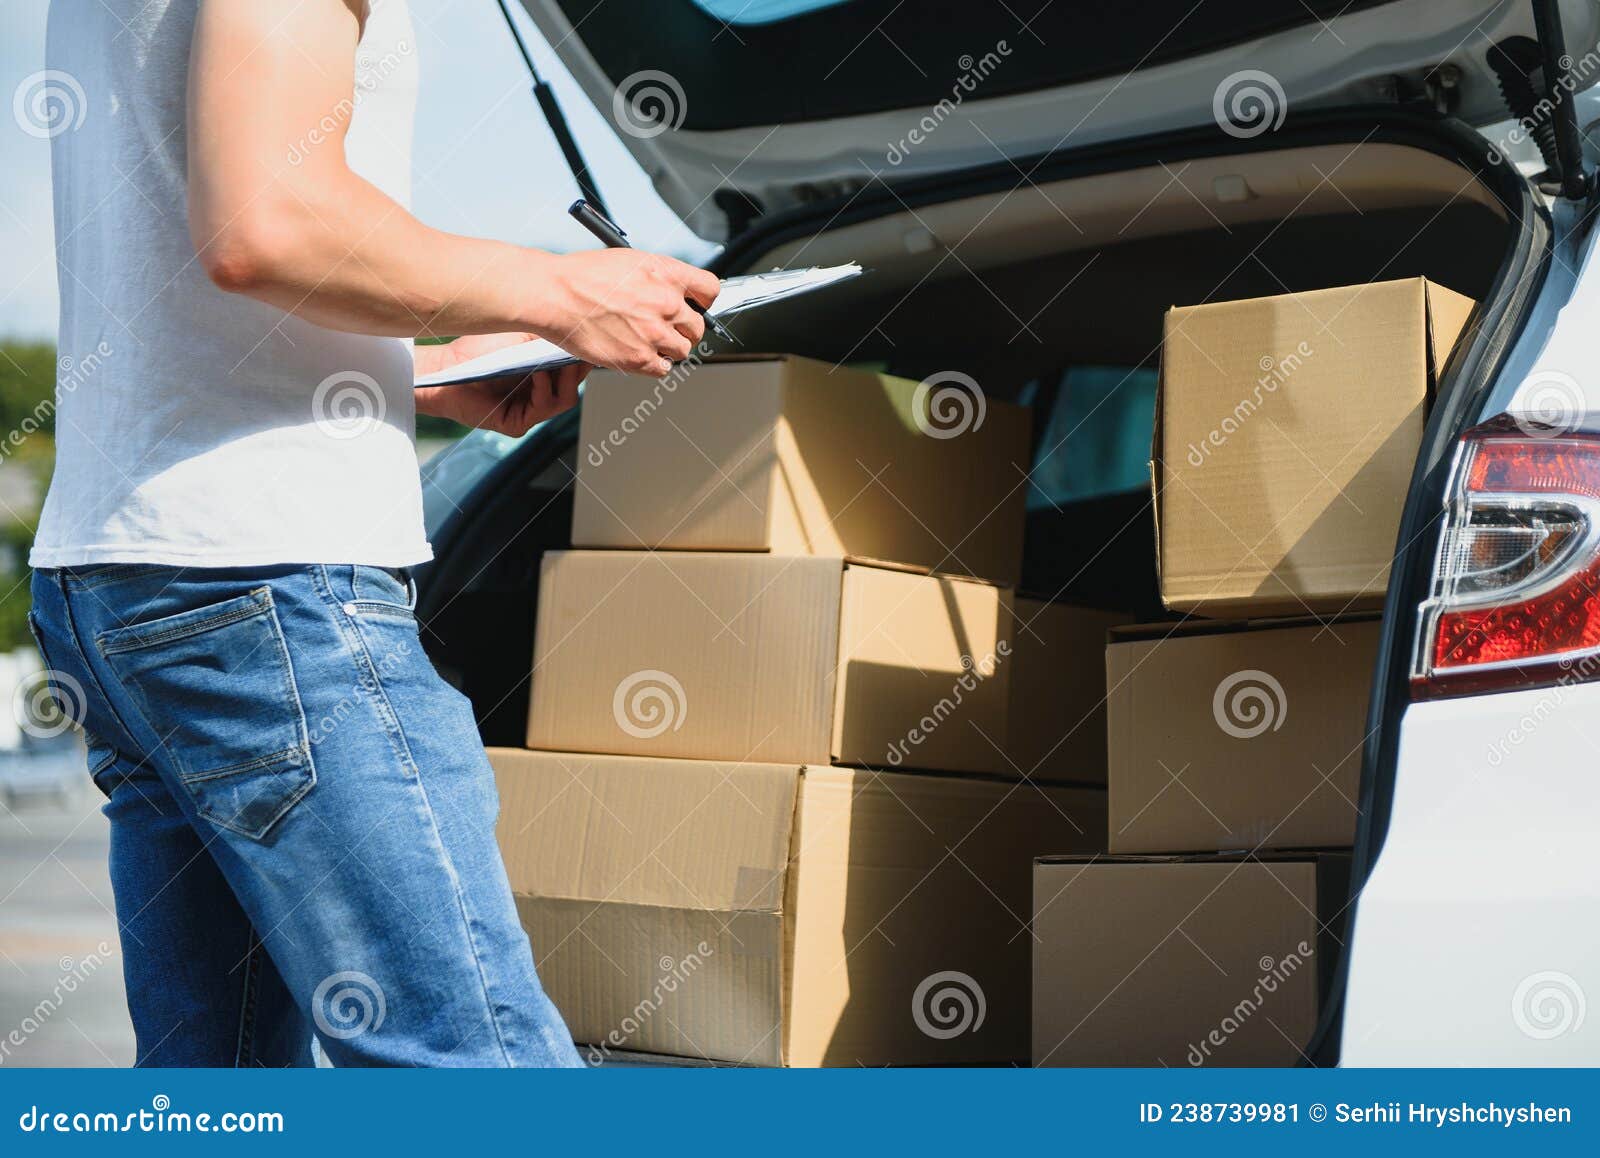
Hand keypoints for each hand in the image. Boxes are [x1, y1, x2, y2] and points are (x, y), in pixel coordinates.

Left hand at [414, 334, 587, 436]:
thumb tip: (576, 324)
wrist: (443, 368)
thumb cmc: (475, 352)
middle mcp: (538, 395)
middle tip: (581, 349)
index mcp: (542, 376)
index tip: (592, 340)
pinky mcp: (516, 424)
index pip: (574, 370)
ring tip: (560, 359)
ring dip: (565, 378)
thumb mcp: (518, 335)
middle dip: (579, 367)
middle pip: (574, 384)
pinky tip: (538, 372)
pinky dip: (543, 388)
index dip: (585, 357)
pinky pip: (542, 408)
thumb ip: (546, 335)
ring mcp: (529, 412)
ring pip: (565, 399)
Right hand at [540, 249, 719, 375]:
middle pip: (698, 326)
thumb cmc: (581, 275)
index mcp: (666, 273)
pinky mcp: (639, 357)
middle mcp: (666, 302)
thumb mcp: (629, 260)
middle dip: (683, 329)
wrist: (555, 294)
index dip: (704, 301)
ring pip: (683, 350)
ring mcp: (654, 332)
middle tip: (664, 328)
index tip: (697, 305)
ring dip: (668, 348)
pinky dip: (654, 364)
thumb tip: (672, 291)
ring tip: (646, 340)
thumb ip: (658, 277)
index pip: (710, 289)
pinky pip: (663, 369)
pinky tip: (638, 353)